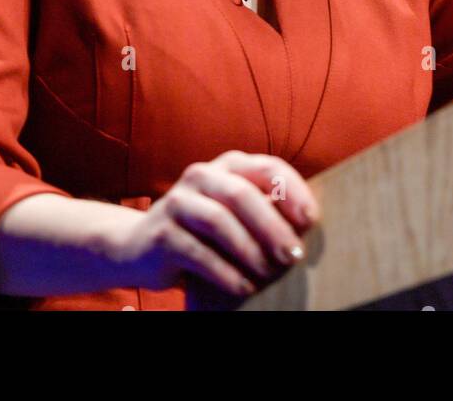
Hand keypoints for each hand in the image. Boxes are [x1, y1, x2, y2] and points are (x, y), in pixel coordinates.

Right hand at [105, 150, 319, 300]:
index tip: (311, 219)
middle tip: (294, 255)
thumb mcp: (234, 213)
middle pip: (243, 195)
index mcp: (228, 165)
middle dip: (273, 227)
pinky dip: (225, 272)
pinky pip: (198, 252)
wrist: (141, 246)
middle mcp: (201, 176)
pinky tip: (243, 287)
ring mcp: (178, 202)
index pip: (267, 167)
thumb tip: (307, 229)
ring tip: (269, 275)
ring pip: (219, 221)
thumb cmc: (204, 231)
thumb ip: (264, 209)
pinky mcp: (162, 232)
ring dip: (250, 251)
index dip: (292, 191)